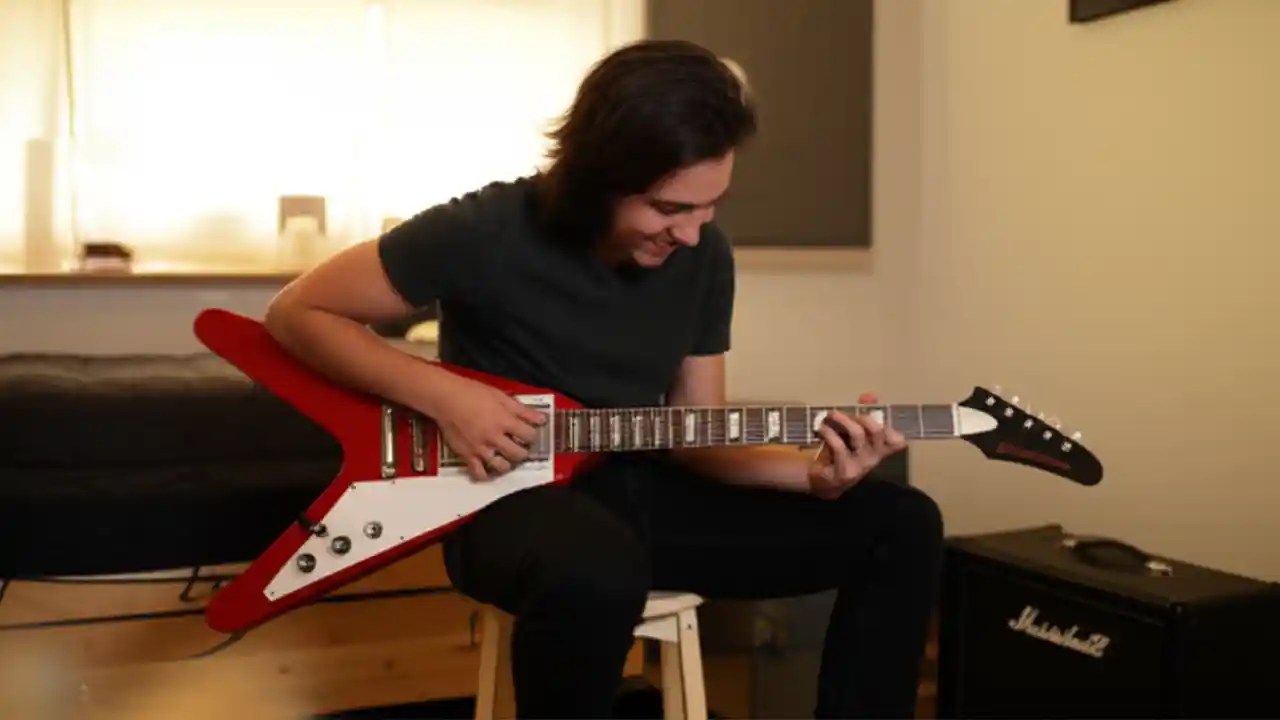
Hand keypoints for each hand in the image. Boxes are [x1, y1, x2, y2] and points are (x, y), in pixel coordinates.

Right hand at [429, 372, 546, 480]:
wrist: (445, 398)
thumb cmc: (472, 393)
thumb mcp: (500, 396)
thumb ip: (521, 410)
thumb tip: (541, 419)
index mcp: (504, 420)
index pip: (529, 435)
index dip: (533, 435)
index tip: (529, 433)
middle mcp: (494, 437)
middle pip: (518, 454)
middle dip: (523, 452)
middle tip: (520, 447)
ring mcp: (480, 448)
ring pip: (501, 466)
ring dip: (507, 464)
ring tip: (505, 458)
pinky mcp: (467, 455)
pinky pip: (479, 473)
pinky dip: (485, 474)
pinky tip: (488, 470)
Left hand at [807, 392, 906, 499]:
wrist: (822, 482)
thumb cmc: (838, 455)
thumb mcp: (850, 435)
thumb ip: (861, 416)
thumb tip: (870, 396)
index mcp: (878, 450)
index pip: (896, 440)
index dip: (890, 426)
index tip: (875, 410)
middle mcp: (873, 459)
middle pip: (877, 431)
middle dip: (861, 416)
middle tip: (845, 411)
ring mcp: (859, 467)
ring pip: (858, 435)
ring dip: (843, 420)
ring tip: (830, 415)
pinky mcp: (844, 472)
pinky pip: (839, 446)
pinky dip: (829, 433)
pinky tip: (821, 429)